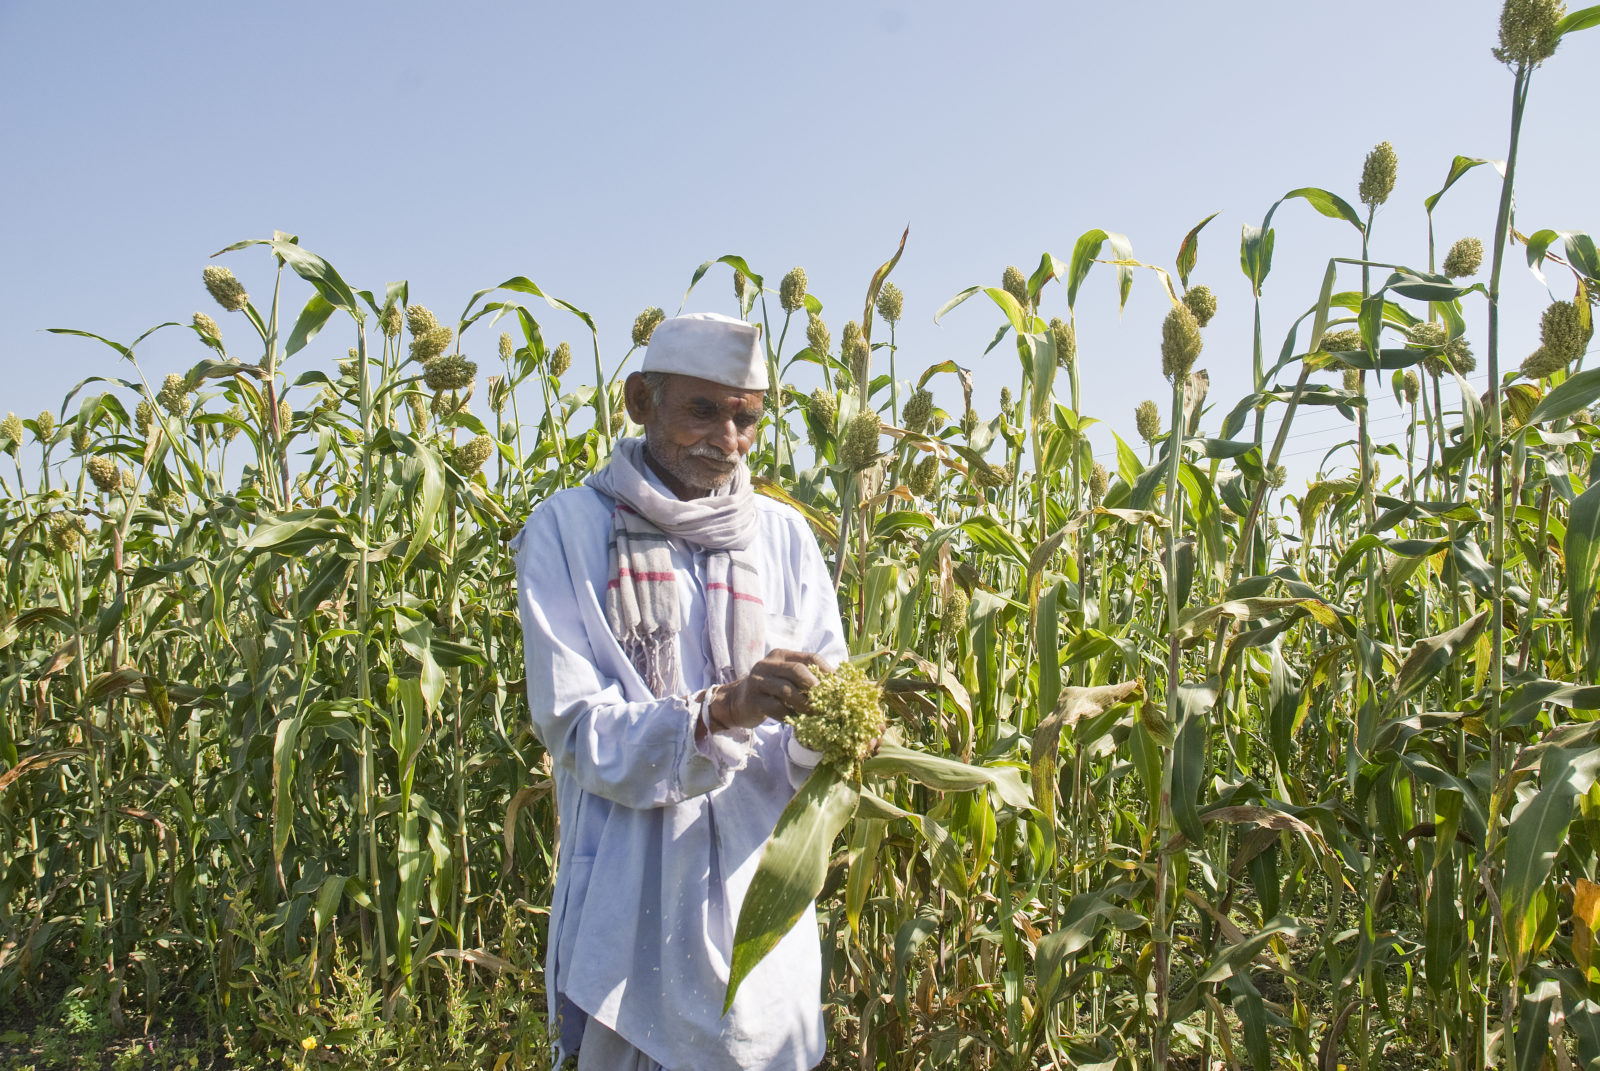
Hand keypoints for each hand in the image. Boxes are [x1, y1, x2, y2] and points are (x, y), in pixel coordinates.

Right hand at [710, 649, 830, 729]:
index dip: (828, 672)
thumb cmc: (770, 691)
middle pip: (797, 670)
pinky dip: (791, 716)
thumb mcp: (786, 678)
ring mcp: (758, 681)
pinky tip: (798, 721)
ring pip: (787, 690)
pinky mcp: (753, 700)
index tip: (841, 687)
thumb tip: (839, 687)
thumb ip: (806, 679)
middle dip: (816, 686)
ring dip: (805, 704)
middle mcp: (768, 664)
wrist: (737, 702)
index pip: (810, 658)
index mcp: (782, 655)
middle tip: (831, 701)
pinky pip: (776, 708)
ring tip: (818, 714)